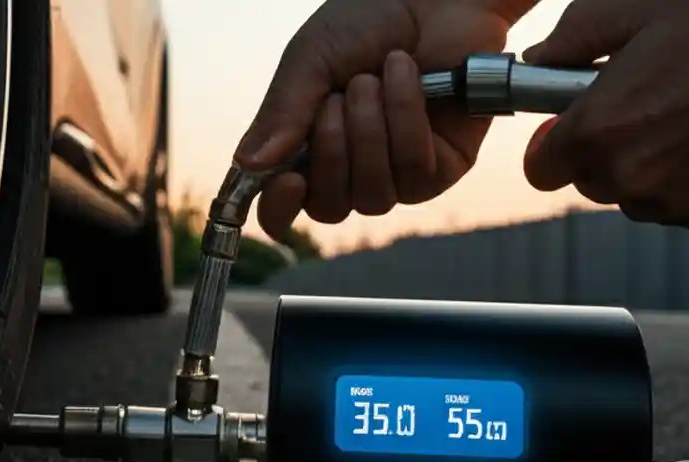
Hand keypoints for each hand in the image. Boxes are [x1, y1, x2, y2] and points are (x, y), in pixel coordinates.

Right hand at [235, 0, 530, 238]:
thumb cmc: (368, 21)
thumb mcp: (310, 59)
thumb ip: (281, 112)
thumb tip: (247, 164)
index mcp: (306, 152)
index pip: (282, 212)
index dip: (280, 210)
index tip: (289, 182)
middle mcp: (350, 174)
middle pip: (329, 208)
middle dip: (332, 148)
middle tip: (340, 95)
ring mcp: (396, 177)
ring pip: (374, 196)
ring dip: (369, 130)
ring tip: (373, 80)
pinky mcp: (441, 169)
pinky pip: (416, 172)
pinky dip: (406, 120)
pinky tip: (408, 78)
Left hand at [524, 0, 688, 234]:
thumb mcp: (640, 4)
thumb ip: (573, 36)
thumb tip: (541, 58)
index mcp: (600, 130)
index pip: (540, 168)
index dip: (554, 142)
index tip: (571, 123)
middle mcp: (632, 177)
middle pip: (589, 181)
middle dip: (605, 147)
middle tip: (649, 101)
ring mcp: (677, 203)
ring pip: (637, 195)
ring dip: (650, 164)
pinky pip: (683, 204)